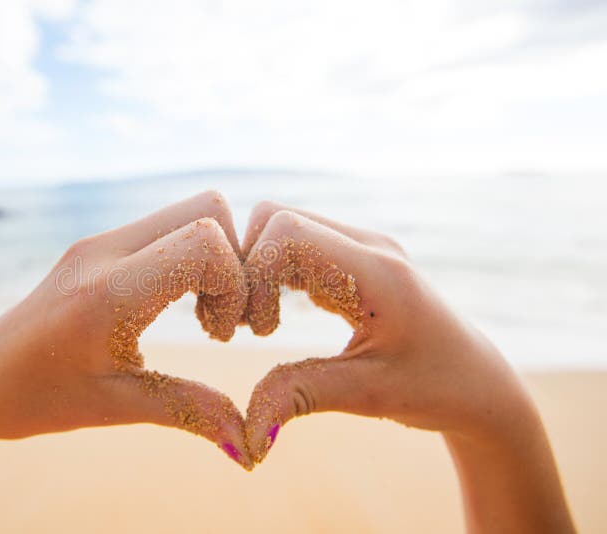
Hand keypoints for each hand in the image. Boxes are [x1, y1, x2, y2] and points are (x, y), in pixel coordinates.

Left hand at [0, 189, 248, 457]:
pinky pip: (164, 227)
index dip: (235, 284)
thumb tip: (252, 445)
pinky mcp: (96, 245)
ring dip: (213, 259)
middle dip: (234, 262)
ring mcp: (98, 242)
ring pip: (189, 211)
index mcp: (107, 292)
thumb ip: (190, 412)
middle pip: (208, 208)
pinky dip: (189, 258)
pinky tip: (174, 306)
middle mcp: (102, 250)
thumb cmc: (33, 399)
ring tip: (199, 318)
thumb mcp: (114, 407)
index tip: (220, 334)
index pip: (204, 242)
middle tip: (217, 321)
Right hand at [241, 201, 574, 532]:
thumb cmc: (437, 389)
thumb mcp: (368, 395)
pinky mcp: (354, 259)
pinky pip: (296, 244)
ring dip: (256, 270)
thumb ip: (300, 396)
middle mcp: (369, 245)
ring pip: (281, 226)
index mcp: (378, 269)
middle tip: (246, 327)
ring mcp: (363, 247)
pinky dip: (272, 275)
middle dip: (246, 267)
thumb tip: (244, 432)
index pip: (286, 230)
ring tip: (259, 325)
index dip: (252, 273)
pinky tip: (276, 318)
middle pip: (275, 217)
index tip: (254, 331)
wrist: (480, 384)